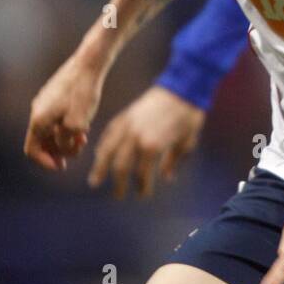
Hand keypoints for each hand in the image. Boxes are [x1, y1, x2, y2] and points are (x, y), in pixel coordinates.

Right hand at [24, 49, 106, 171]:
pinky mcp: (54, 95)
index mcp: (39, 120)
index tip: (62, 166)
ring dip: (64, 139)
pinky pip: (55, 118)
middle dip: (57, 151)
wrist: (89, 63)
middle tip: (77, 152)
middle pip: (40, 141)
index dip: (45, 162)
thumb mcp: (77, 125)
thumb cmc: (83, 93)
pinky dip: (66, 127)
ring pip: (49, 129)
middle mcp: (37, 110)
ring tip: (82, 140)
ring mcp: (45, 101)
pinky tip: (83, 127)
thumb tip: (63, 148)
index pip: (32, 150)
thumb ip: (66, 143)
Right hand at [88, 86, 205, 198]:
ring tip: (95, 181)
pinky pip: (109, 133)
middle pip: (121, 166)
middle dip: (119, 183)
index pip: (142, 173)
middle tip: (118, 196)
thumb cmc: (188, 116)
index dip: (142, 186)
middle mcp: (136, 137)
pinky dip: (103, 145)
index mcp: (152, 146)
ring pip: (107, 150)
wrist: (183, 87)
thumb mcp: (186, 143)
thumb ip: (173, 161)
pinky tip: (100, 154)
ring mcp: (128, 125)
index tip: (143, 195)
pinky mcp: (126, 115)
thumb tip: (166, 177)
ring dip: (100, 167)